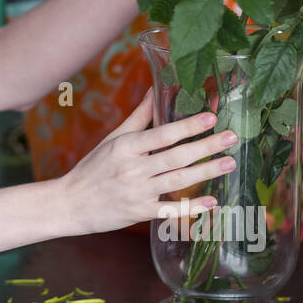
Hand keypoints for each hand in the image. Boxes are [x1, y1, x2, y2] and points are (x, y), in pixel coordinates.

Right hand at [57, 90, 238, 235]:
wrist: (70, 203)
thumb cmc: (92, 167)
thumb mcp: (113, 139)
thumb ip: (138, 117)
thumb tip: (155, 89)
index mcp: (126, 147)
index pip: (162, 134)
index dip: (188, 126)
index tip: (211, 117)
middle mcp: (132, 169)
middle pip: (175, 157)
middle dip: (206, 146)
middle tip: (231, 137)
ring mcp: (136, 192)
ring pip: (177, 180)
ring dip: (206, 172)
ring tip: (229, 163)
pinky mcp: (139, 212)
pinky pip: (170, 210)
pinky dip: (191, 207)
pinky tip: (212, 201)